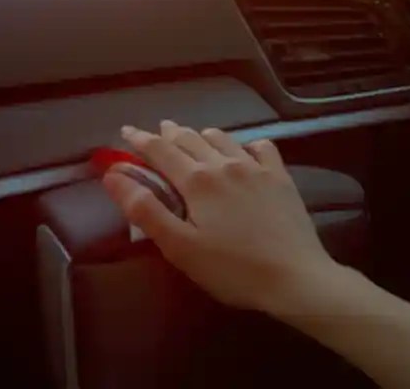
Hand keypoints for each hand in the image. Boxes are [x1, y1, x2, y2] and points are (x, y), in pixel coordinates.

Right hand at [102, 120, 337, 314]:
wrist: (295, 278)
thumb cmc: (232, 269)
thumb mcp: (179, 247)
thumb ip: (145, 209)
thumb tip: (114, 174)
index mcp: (196, 180)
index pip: (160, 150)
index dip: (140, 140)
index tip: (126, 132)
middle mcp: (224, 163)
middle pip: (190, 138)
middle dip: (168, 134)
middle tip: (156, 133)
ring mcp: (255, 167)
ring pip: (222, 138)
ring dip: (201, 135)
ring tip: (192, 138)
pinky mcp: (280, 177)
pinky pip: (260, 147)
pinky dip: (244, 145)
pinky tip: (243, 152)